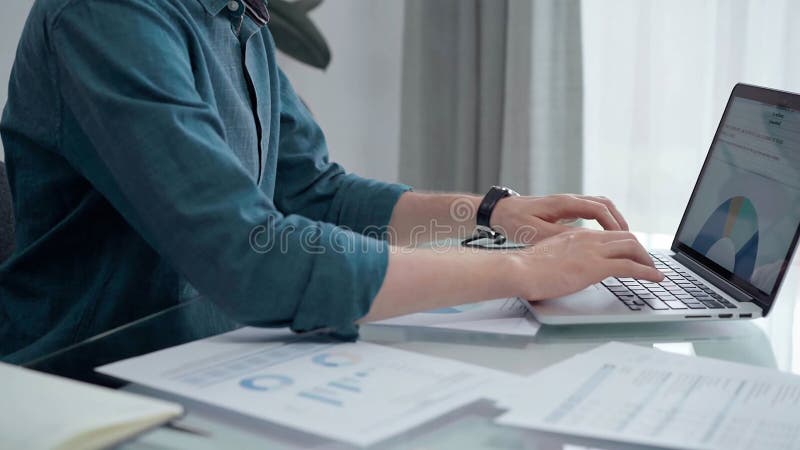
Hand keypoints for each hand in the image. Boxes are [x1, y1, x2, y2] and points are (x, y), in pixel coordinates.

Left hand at [491, 194, 628, 243]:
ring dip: (612, 220)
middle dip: (619, 221)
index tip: (622, 238)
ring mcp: (567, 204)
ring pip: (599, 206)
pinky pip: (590, 212)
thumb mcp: (536, 232)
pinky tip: (604, 238)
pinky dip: (602, 221)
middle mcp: (568, 200)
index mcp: (563, 203)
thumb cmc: (514, 221)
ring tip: (622, 239)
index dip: (613, 223)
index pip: (598, 208)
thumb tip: (583, 242)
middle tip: (630, 240)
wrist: (498, 211)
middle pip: (604, 204)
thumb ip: (559, 236)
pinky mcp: (564, 210)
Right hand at [507, 230, 663, 300]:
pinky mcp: (596, 267)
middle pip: (626, 238)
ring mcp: (593, 251)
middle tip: (647, 264)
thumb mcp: (549, 256)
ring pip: (632, 248)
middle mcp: (588, 239)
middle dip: (641, 251)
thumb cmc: (527, 268)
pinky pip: (630, 267)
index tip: (631, 255)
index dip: (624, 245)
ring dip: (647, 260)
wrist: (520, 269)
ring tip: (655, 273)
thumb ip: (564, 258)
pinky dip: (648, 272)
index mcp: (577, 236)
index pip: (609, 236)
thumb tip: (570, 268)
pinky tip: (656, 278)